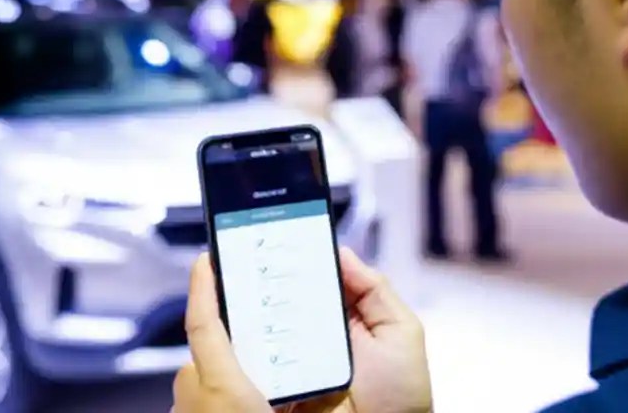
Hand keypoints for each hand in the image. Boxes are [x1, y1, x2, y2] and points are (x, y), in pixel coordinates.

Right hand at [172, 248, 432, 412]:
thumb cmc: (401, 399)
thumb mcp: (401, 334)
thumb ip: (376, 290)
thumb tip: (340, 250)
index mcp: (341, 317)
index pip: (309, 278)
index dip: (291, 255)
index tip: (268, 231)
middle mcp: (311, 335)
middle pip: (277, 297)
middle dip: (258, 277)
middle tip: (238, 255)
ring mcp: (289, 361)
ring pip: (256, 326)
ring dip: (242, 309)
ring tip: (225, 285)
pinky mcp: (273, 386)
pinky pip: (248, 361)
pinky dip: (236, 347)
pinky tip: (229, 328)